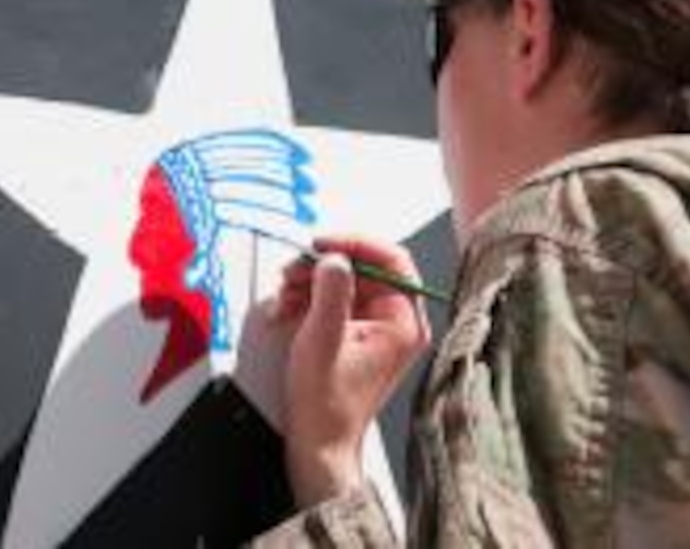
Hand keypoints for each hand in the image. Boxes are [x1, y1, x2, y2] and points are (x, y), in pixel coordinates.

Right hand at [270, 236, 431, 506]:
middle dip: (324, 266)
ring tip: (285, 293)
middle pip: (364, 269)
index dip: (356, 244)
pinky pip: (335, 300)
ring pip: (345, 282)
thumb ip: (331, 293)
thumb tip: (335, 258)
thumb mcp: (323, 340)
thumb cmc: (326, 406)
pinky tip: (287, 308)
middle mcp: (397, 322)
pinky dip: (309, 298)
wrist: (318, 444)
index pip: (392, 260)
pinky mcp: (357, 334)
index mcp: (404, 322)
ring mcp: (377, 328)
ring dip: (310, 281)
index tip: (323, 245)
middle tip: (294, 269)